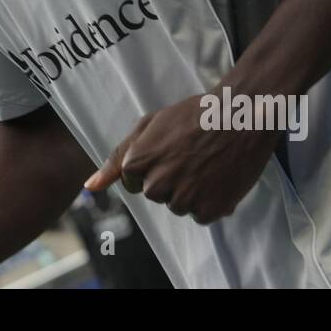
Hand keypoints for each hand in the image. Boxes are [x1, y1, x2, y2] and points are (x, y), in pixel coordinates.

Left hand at [83, 94, 277, 223]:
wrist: (240, 115)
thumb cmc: (194, 115)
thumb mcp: (149, 126)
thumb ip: (117, 158)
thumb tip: (90, 187)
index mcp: (138, 162)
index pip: (133, 182)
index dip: (151, 166)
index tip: (169, 151)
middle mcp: (157, 184)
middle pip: (155, 195)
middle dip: (168, 180)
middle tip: (189, 156)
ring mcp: (184, 199)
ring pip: (178, 206)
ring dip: (189, 192)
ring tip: (206, 164)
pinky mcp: (209, 210)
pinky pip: (201, 216)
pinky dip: (210, 202)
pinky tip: (219, 178)